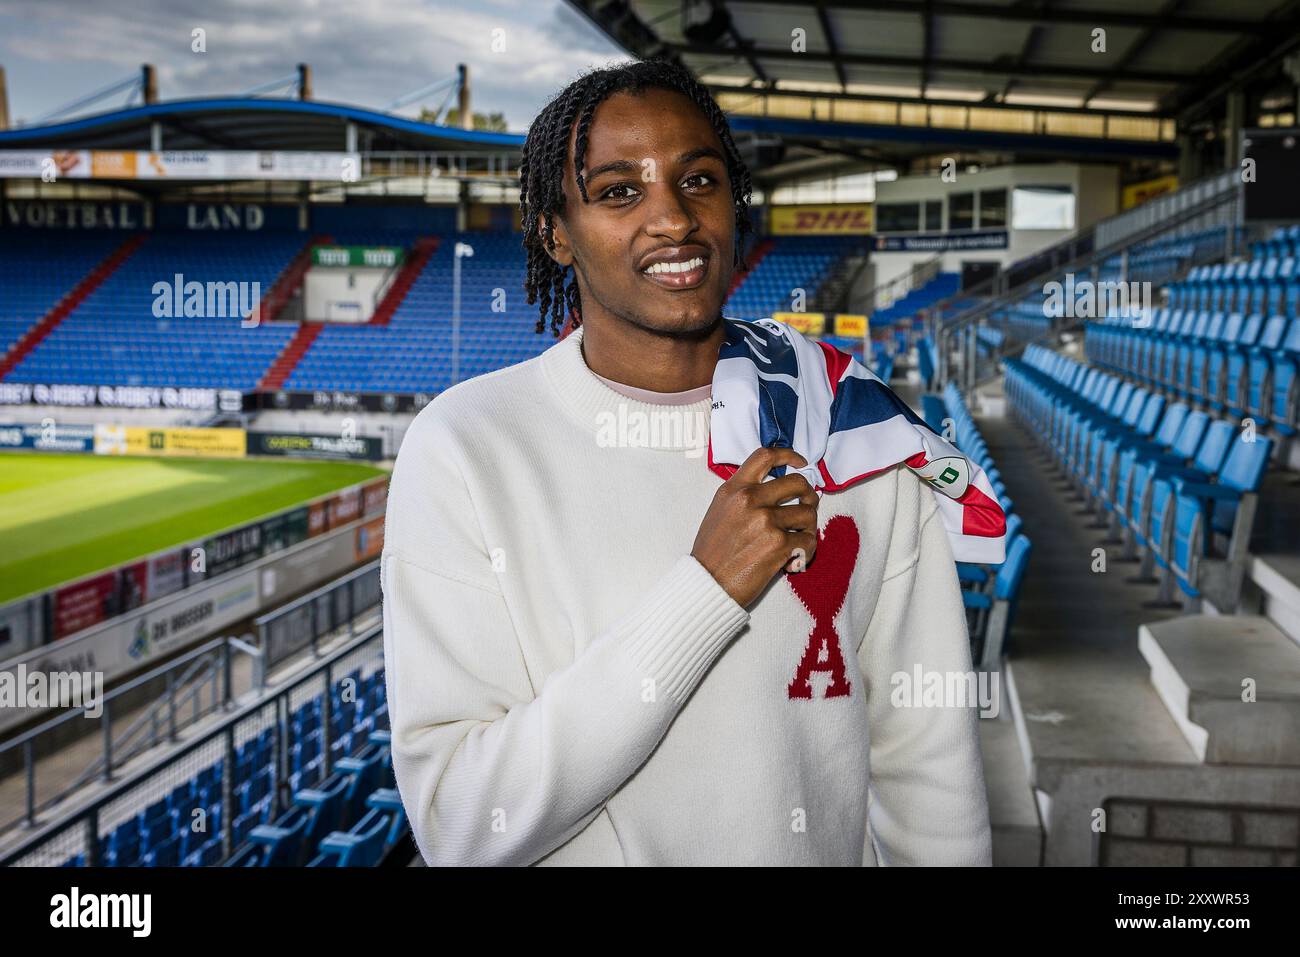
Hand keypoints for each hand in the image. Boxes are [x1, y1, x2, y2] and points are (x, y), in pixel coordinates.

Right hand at [690, 446, 819, 607]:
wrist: (707, 584)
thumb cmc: (712, 553)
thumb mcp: (720, 511)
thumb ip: (743, 496)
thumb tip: (778, 492)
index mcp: (734, 489)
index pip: (765, 456)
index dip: (789, 455)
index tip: (801, 463)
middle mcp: (749, 499)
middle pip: (797, 483)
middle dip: (809, 496)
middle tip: (807, 508)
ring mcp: (765, 520)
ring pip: (807, 513)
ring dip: (808, 528)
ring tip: (797, 541)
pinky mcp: (778, 543)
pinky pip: (808, 540)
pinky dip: (806, 551)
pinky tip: (793, 560)